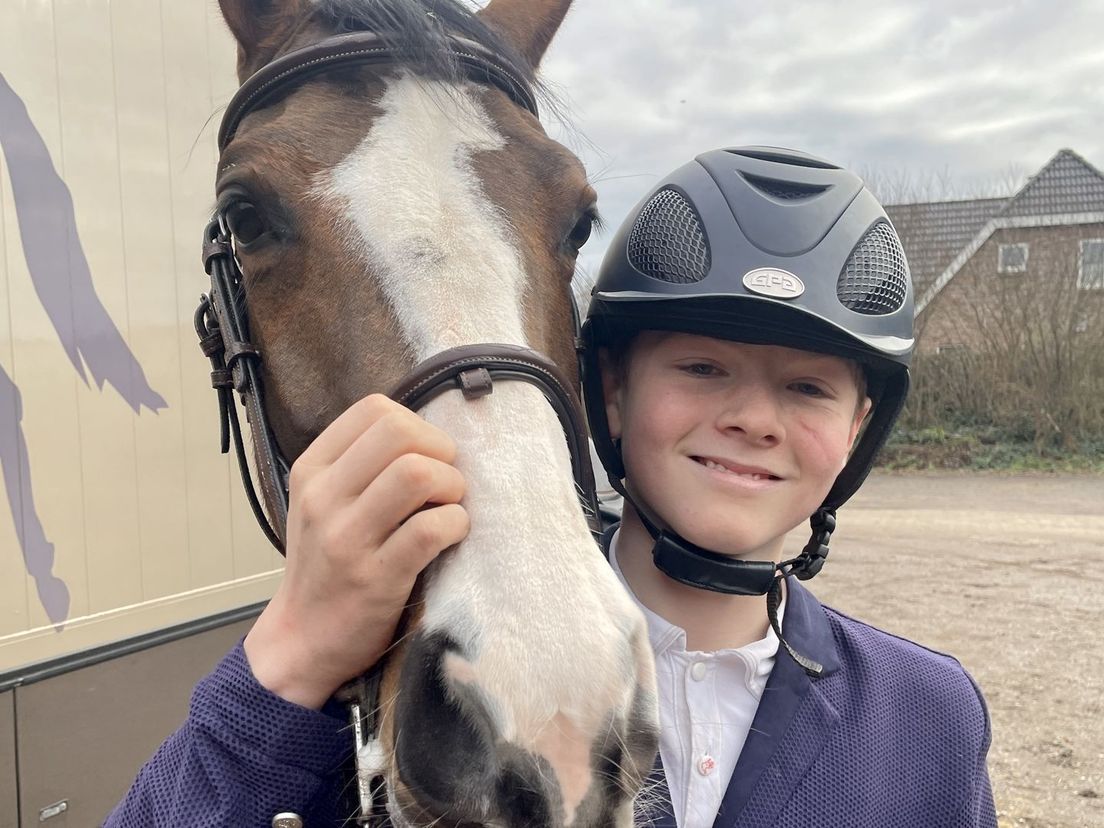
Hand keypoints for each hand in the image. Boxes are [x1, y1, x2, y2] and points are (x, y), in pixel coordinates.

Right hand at [243, 395, 468, 708]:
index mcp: (312, 469)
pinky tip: (450, 534)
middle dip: (440, 450)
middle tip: (445, 481)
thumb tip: (427, 435)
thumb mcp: (322, 502)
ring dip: (451, 486)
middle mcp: (323, 497)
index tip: (426, 455)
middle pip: (399, 433)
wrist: (301, 640)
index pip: (374, 410)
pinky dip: (455, 524)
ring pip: (417, 474)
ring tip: (448, 507)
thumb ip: (361, 465)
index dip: (417, 425)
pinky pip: (431, 528)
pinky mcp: (376, 577)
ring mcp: (346, 538)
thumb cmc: (325, 564)